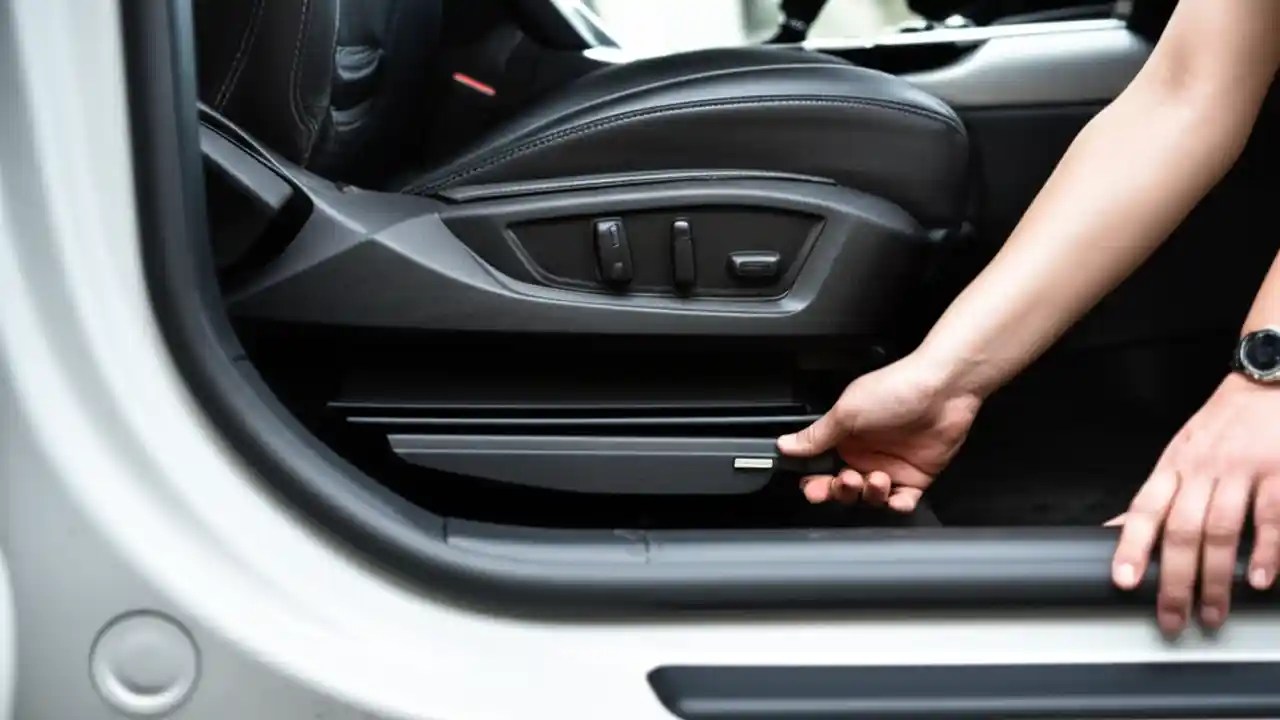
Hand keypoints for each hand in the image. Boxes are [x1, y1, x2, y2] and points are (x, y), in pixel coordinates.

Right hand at [776, 354, 982, 510]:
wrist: (942, 389)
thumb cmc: (896, 389)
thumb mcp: (847, 412)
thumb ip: (817, 435)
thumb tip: (785, 444)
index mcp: (845, 439)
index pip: (821, 469)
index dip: (815, 482)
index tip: (812, 487)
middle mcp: (865, 455)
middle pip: (844, 489)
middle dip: (840, 491)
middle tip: (844, 482)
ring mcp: (891, 466)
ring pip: (870, 498)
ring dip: (868, 495)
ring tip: (876, 478)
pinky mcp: (916, 476)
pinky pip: (902, 501)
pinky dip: (897, 505)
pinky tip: (894, 499)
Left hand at [1110, 374, 1279, 634]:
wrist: (1269, 379)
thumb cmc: (1224, 424)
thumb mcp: (1180, 452)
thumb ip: (1158, 493)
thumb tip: (1117, 528)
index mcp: (1173, 466)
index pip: (1144, 510)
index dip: (1131, 546)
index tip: (1124, 581)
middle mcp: (1202, 469)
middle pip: (1182, 530)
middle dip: (1175, 580)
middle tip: (1172, 619)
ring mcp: (1242, 470)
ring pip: (1221, 529)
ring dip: (1216, 577)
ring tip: (1212, 612)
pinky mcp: (1279, 471)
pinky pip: (1270, 517)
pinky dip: (1265, 551)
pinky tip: (1259, 579)